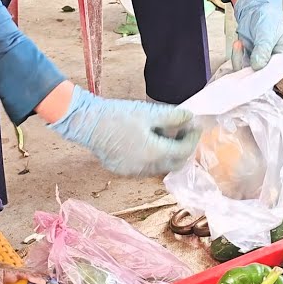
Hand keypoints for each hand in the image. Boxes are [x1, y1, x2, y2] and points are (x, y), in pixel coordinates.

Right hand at [49, 86, 200, 175]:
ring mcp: (132, 171)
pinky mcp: (121, 169)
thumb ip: (172, 116)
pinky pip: (144, 168)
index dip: (193, 139)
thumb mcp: (148, 113)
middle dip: (183, 148)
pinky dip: (153, 157)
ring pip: (159, 167)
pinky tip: (148, 141)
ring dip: (168, 154)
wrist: (87, 122)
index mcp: (154, 153)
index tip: (195, 126)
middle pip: (174, 164)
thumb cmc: (117, 115)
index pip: (183, 151)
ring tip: (165, 135)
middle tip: (184, 132)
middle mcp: (145, 167)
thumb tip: (189, 117)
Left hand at [231, 0, 282, 70]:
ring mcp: (256, 59)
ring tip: (240, 45)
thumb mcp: (267, 33)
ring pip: (247, 70)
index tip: (256, 73)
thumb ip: (263, 50)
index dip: (266, 77)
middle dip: (250, 72)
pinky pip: (239, 62)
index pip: (276, 72)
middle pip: (260, 75)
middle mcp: (269, 61)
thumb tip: (258, 66)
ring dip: (240, 60)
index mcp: (281, 56)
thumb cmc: (269, 18)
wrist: (255, 7)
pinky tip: (238, 43)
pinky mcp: (246, 55)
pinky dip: (236, 55)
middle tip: (243, 64)